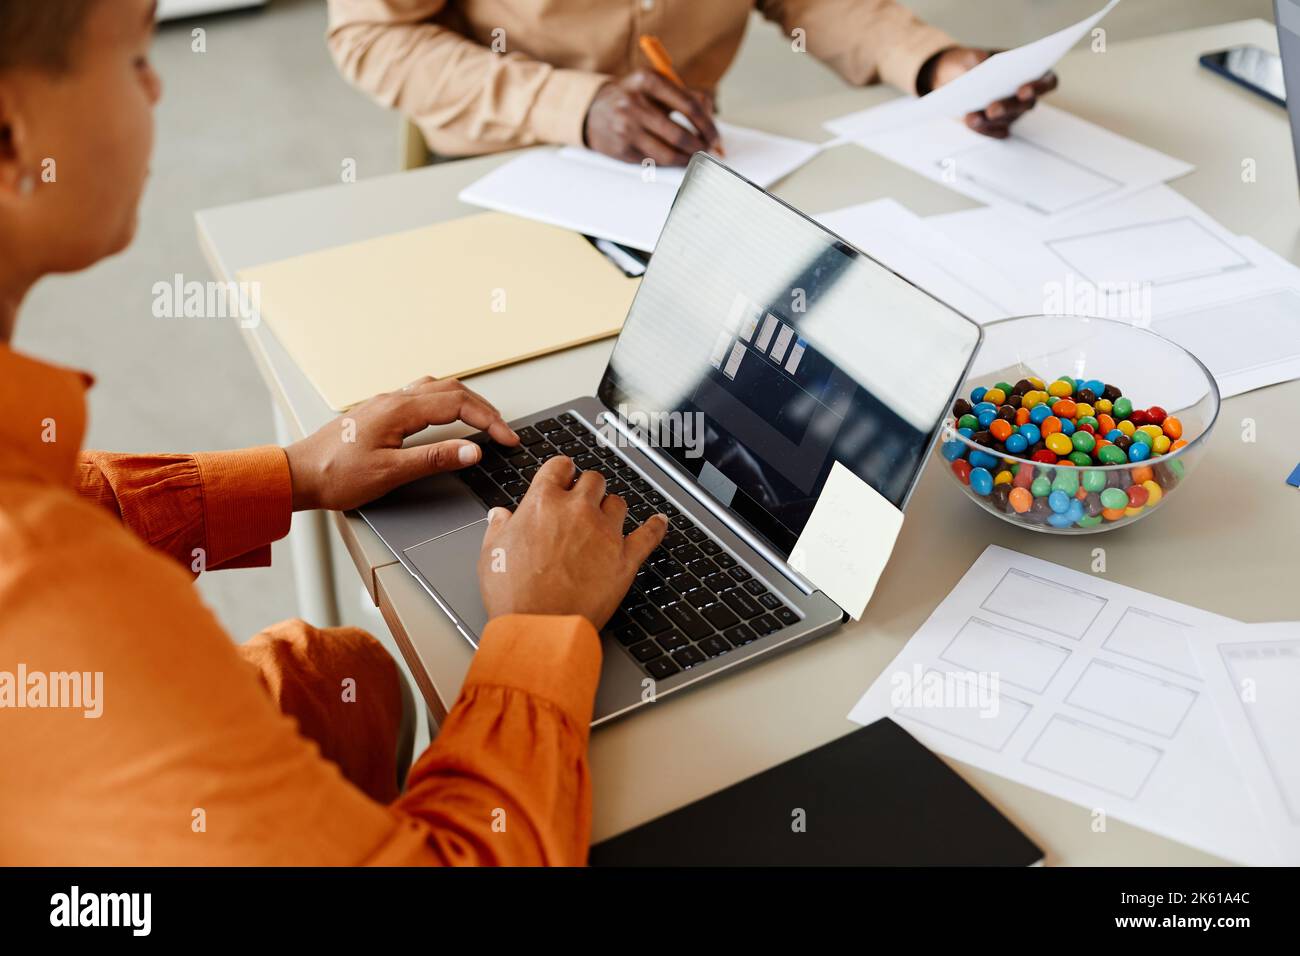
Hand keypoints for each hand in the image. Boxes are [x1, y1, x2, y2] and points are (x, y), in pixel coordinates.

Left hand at [285, 377, 518, 511]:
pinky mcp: (378, 412)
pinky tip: (444, 414)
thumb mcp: (390, 473)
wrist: (298, 474)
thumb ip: (434, 459)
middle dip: (483, 408)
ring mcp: (385, 403)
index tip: (507, 438)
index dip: (488, 420)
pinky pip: (420, 394)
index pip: (458, 404)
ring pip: (435, 388)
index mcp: (399, 410)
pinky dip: (443, 401)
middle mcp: (393, 399)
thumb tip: (472, 451)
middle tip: (502, 430)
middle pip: (451, 390)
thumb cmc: (335, 475)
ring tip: (482, 419)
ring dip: (464, 400)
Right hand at [478, 456, 667, 628]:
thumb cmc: (514, 595)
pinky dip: (656, 527)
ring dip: (612, 508)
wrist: (539, 627)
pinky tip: (659, 522)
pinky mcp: (625, 558)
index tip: (564, 477)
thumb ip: (498, 529)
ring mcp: (604, 533)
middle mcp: (577, 511)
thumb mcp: (491, 555)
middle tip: (583, 502)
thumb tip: (500, 516)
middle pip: (594, 480)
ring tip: (607, 519)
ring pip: (618, 503)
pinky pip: (649, 535)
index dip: (562, 471)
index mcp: (542, 503)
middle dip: (589, 488)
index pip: (559, 466)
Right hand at [584, 69, 721, 165]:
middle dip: (699, 147)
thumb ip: (686, 95)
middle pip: (680, 135)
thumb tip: (711, 118)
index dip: (707, 125)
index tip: (714, 136)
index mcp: (647, 80)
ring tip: (694, 157)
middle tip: (706, 150)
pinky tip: (674, 158)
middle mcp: (634, 103)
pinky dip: (668, 162)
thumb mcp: (656, 85)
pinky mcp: (620, 149)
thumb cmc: (635, 98)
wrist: (594, 110)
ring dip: (686, 160)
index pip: (689, 106)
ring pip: (668, 154)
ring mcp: (625, 128)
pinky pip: (653, 162)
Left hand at [920, 47, 1057, 138]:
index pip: (1047, 82)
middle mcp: (1025, 95)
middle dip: (1009, 107)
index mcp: (1030, 71)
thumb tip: (980, 64)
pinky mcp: (996, 127)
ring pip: (1008, 119)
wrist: (953, 77)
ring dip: (991, 120)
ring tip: (973, 117)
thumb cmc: (971, 62)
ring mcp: (1012, 113)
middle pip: (1026, 105)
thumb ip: (977, 57)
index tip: (1024, 89)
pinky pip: (993, 131)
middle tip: (992, 109)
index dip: (1040, 87)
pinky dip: (982, 128)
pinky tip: (970, 121)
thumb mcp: (970, 54)